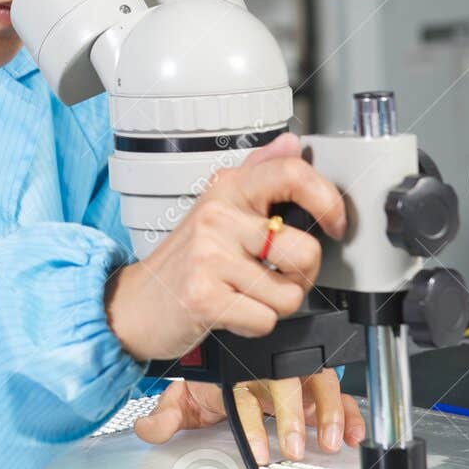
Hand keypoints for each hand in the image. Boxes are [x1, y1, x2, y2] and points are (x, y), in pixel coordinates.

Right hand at [104, 133, 345, 362]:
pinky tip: (231, 312)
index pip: (292, 173)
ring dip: (275, 305)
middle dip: (302, 276)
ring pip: (288, 293)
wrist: (134, 304)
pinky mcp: (204, 297)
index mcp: (227, 189)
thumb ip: (258, 172)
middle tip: (278, 275)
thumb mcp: (217, 207)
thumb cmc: (183, 260)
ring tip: (247, 294)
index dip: (328, 200)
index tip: (334, 223)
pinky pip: (265, 320)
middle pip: (304, 249)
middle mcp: (218, 217)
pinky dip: (254, 326)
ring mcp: (209, 256)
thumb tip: (291, 143)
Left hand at [134, 374, 366, 462]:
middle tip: (292, 447)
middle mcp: (266, 368)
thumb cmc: (209, 378)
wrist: (222, 357)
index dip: (252, 424)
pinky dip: (349, 411)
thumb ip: (167, 414)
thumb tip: (146, 429)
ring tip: (328, 440)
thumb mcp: (184, 396)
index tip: (258, 451)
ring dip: (326, 411)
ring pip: (316, 382)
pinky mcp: (313, 382)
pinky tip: (352, 433)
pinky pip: (337, 391)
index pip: (243, 395)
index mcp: (234, 371)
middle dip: (291, 417)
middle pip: (284, 385)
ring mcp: (292, 372)